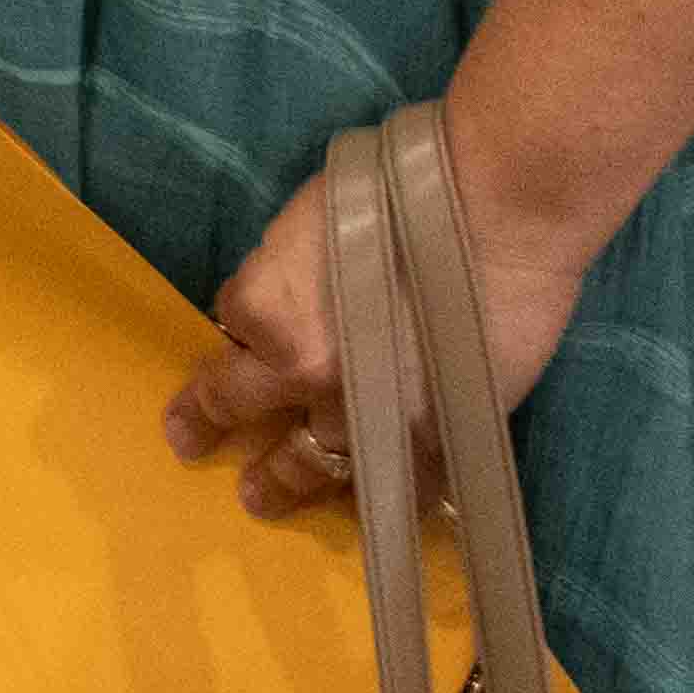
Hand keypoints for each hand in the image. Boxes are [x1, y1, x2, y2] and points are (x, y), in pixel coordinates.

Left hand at [159, 132, 590, 518]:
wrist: (496, 206)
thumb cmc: (402, 183)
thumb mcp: (306, 217)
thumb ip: (283, 275)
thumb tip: (277, 307)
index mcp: (264, 308)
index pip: (225, 339)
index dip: (217, 359)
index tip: (197, 394)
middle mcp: (302, 373)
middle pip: (247, 411)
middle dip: (218, 432)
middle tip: (203, 454)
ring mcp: (369, 412)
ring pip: (317, 465)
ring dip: (292, 482)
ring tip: (270, 498)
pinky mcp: (434, 434)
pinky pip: (404, 487)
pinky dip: (393, 498)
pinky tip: (382, 509)